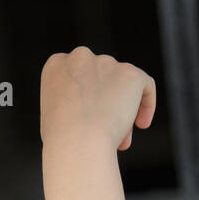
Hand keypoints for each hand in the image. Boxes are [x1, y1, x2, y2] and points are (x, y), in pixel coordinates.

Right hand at [39, 47, 156, 151]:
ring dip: (122, 110)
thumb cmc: (61, 138)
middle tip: (108, 130)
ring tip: (120, 138)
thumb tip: (85, 111)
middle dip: (106, 103)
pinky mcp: (131, 74)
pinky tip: (141, 123)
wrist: (77, 142)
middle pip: (100, 78)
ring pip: (121, 86)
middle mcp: (80, 57)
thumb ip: (68, 102)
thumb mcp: (52, 113)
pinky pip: (145, 85)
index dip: (86, 95)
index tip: (89, 115)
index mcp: (56, 64)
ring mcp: (106, 63)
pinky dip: (146, 103)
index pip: (76, 73)